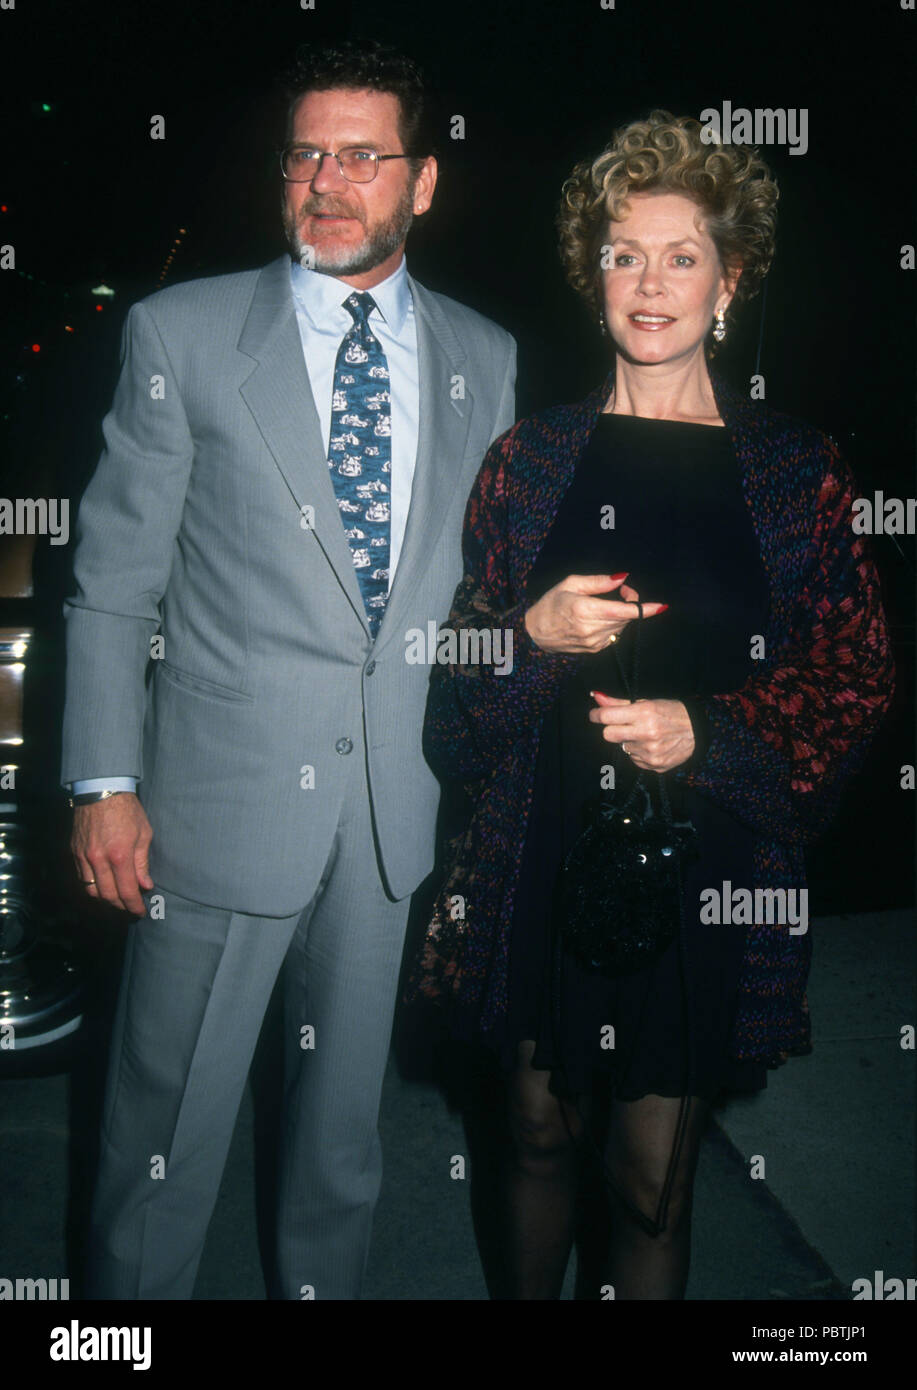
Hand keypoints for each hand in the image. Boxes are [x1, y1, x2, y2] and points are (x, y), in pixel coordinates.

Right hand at [71, 793, 153, 915]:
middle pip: (108, 896)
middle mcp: (99, 859)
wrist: (101, 790)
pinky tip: (103, 886)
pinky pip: (82, 877)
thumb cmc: (127, 810)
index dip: (134, 906)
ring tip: (117, 900)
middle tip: (130, 908)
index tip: (140, 912)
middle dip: (120, 906)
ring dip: (105, 899)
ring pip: (91, 890)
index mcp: (120, 855)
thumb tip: (146, 885)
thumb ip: (143, 863)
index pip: (127, 891)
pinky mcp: (75, 852)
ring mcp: (84, 856)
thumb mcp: (144, 834)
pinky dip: (93, 886)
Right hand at [524, 573, 666, 654]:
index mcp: (585, 609)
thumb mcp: (570, 584)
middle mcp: (591, 629)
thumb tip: (622, 578)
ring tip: (608, 603)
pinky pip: (614, 635)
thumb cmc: (550, 604)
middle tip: (622, 590)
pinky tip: (601, 618)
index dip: (644, 609)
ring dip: (623, 614)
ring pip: (622, 627)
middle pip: (626, 618)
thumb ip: (599, 582)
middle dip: (631, 603)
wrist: (533, 633)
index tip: (662, 606)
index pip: (624, 611)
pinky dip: (614, 624)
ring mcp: (593, 642)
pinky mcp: (594, 650)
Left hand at [588, 694, 694, 772]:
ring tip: (646, 735)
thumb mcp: (647, 702)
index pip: (607, 717)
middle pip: (608, 735)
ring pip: (623, 748)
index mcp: (644, 714)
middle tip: (622, 725)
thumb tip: (596, 696)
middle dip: (611, 729)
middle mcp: (646, 734)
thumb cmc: (672, 713)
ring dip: (630, 741)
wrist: (699, 732)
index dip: (596, 715)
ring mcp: (650, 752)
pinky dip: (639, 753)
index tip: (595, 715)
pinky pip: (634, 759)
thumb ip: (619, 702)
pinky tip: (652, 745)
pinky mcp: (654, 765)